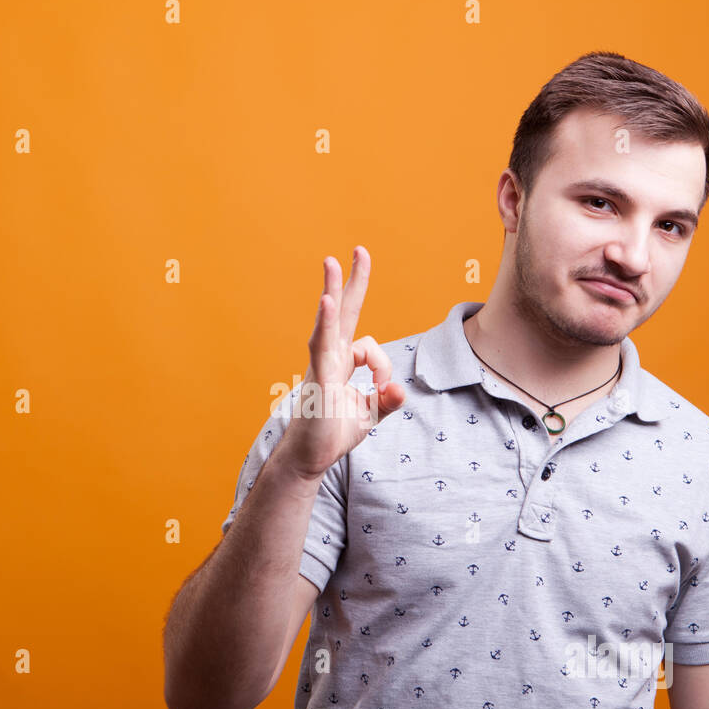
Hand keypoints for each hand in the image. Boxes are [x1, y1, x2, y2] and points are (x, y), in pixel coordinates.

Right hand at [279, 246, 405, 479]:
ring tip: (332, 261)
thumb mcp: (369, 415)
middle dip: (352, 282)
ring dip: (331, 291)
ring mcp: (321, 366)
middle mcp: (329, 358)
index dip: (383, 365)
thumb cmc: (332, 434)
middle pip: (343, 312)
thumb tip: (399, 389)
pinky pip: (322, 346)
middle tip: (358, 250)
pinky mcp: (318, 379)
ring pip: (329, 322)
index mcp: (341, 363)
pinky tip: (326, 302)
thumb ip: (386, 400)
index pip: (370, 347)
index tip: (383, 390)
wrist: (309, 458)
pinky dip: (325, 325)